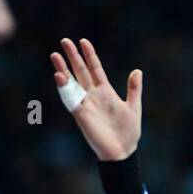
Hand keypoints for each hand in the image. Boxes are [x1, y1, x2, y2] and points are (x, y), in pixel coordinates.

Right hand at [50, 38, 141, 160]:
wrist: (122, 152)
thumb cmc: (128, 132)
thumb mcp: (134, 107)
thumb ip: (134, 89)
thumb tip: (137, 71)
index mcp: (106, 92)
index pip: (95, 69)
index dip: (90, 55)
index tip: (83, 41)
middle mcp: (93, 96)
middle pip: (80, 72)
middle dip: (73, 57)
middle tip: (65, 41)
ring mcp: (86, 104)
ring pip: (72, 83)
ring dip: (63, 69)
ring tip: (55, 55)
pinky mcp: (81, 115)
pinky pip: (71, 99)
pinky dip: (65, 88)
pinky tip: (59, 76)